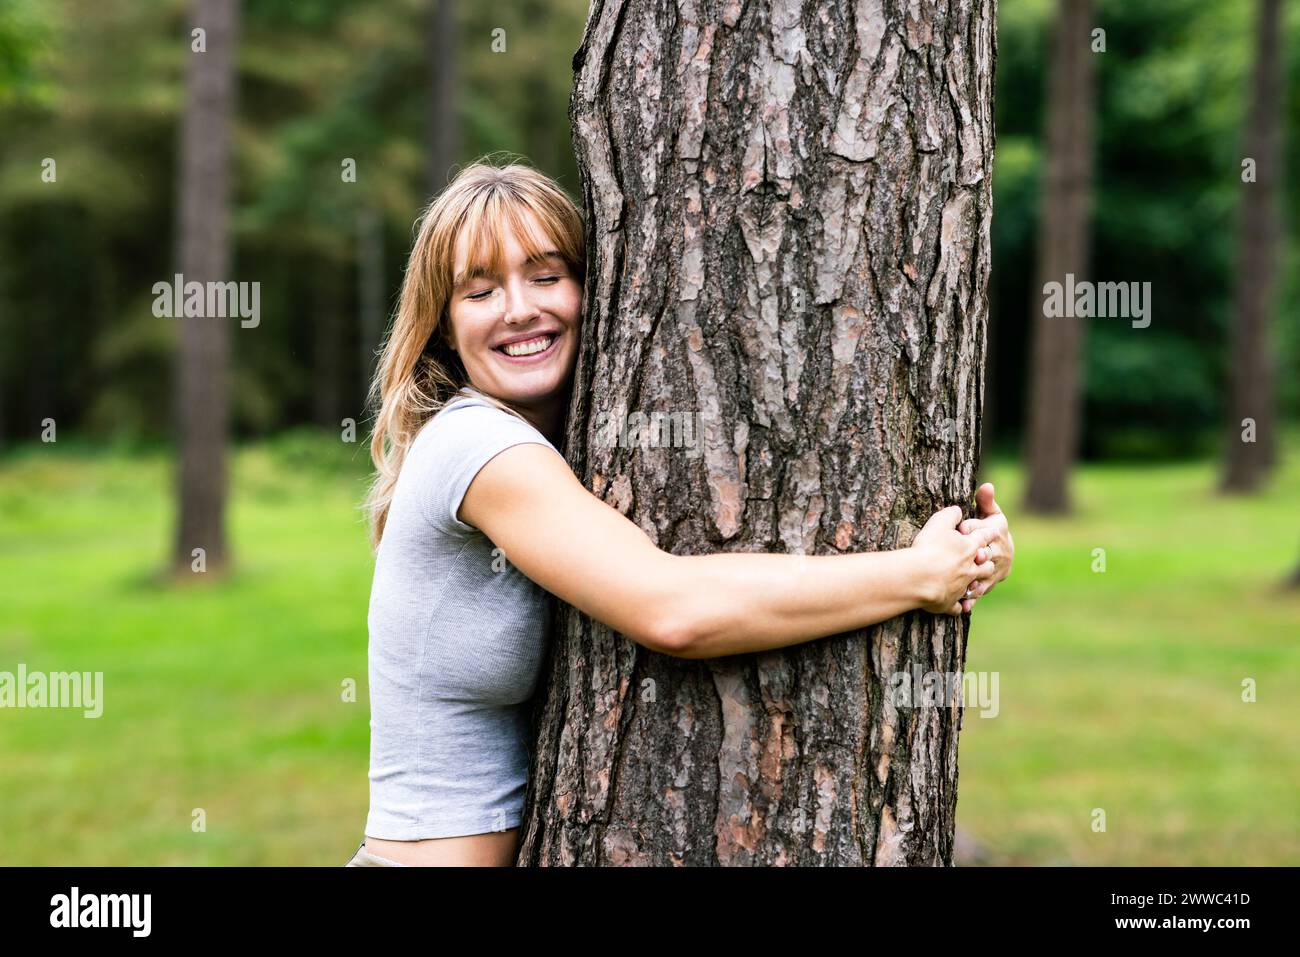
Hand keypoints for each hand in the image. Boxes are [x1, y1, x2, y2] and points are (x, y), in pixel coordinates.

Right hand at [910, 505, 998, 615]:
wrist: (921, 577)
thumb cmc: (929, 548)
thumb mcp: (939, 522)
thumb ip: (951, 514)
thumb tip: (958, 510)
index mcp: (970, 548)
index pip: (984, 538)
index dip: (987, 532)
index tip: (992, 531)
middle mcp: (971, 569)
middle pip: (987, 566)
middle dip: (987, 562)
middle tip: (984, 559)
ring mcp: (962, 587)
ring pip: (976, 587)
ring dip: (977, 584)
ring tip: (974, 583)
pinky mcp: (950, 603)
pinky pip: (959, 606)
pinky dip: (961, 606)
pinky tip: (960, 606)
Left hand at [957, 483, 1013, 604]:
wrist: (1004, 553)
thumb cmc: (991, 529)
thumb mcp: (991, 514)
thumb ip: (986, 501)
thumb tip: (987, 485)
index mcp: (998, 533)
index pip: (987, 529)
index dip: (973, 528)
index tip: (962, 527)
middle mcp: (1000, 553)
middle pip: (987, 553)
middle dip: (975, 555)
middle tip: (964, 558)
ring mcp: (996, 570)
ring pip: (985, 575)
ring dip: (975, 580)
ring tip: (962, 584)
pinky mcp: (990, 583)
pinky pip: (981, 591)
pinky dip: (972, 598)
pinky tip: (962, 604)